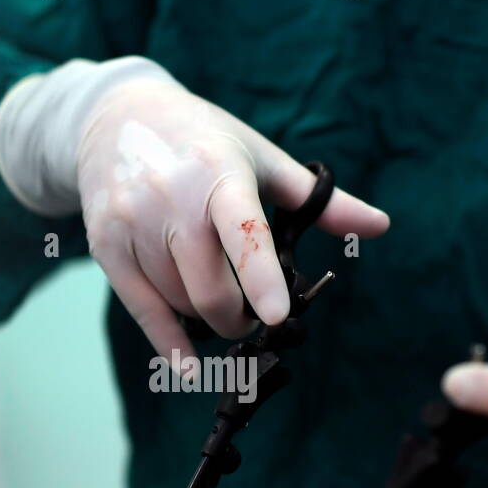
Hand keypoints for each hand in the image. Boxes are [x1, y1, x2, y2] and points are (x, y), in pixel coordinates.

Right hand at [75, 74, 388, 360]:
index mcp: (219, 172)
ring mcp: (133, 223)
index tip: (278, 316)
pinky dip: (170, 344)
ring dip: (206, 317)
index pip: (242, 231)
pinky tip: (189, 368)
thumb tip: (381, 226)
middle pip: (211, 292)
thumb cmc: (203, 140)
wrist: (114, 119)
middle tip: (250, 316)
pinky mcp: (106, 246)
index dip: (260, 277)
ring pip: (181, 304)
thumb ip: (319, 200)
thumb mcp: (262, 157)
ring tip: (215, 298)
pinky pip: (143, 311)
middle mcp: (170, 198)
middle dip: (239, 319)